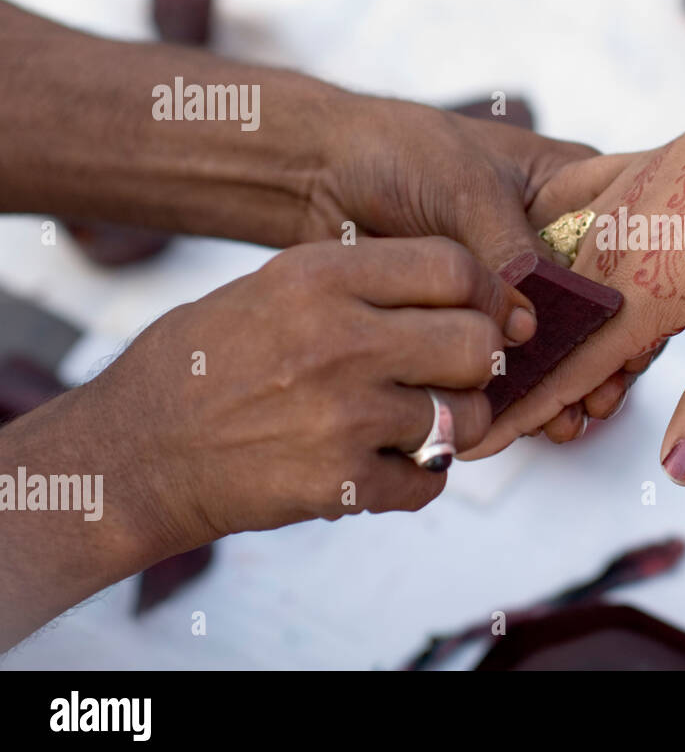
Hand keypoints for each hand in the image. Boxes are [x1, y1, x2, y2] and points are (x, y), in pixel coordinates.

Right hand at [81, 237, 533, 550]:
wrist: (132, 455)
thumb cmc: (204, 365)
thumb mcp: (272, 289)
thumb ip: (363, 286)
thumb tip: (465, 293)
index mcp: (319, 277)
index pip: (455, 268)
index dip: (485, 295)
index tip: (481, 316)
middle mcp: (339, 339)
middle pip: (478, 344)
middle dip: (478, 365)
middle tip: (453, 377)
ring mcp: (343, 415)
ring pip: (467, 419)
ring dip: (452, 428)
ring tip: (411, 426)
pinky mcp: (339, 483)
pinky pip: (430, 483)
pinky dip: (416, 481)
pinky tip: (379, 467)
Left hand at [305, 100, 633, 438]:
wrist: (322, 170)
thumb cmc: (399, 151)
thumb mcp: (468, 190)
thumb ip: (509, 255)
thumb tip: (532, 325)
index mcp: (574, 188)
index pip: (629, 250)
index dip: (635, 302)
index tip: (627, 349)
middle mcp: (558, 237)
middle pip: (605, 308)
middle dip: (604, 359)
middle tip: (592, 401)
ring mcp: (523, 280)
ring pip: (563, 342)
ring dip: (566, 384)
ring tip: (562, 422)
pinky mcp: (483, 313)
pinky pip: (515, 359)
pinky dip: (522, 391)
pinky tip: (524, 421)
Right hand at [463, 56, 684, 483]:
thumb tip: (680, 473)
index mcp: (639, 295)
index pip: (567, 372)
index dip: (523, 413)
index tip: (473, 445)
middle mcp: (612, 249)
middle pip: (561, 329)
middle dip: (543, 374)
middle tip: (539, 413)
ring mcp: (622, 203)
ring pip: (570, 278)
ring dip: (560, 321)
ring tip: (559, 353)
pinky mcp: (639, 169)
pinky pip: (579, 211)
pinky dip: (565, 244)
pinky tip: (550, 239)